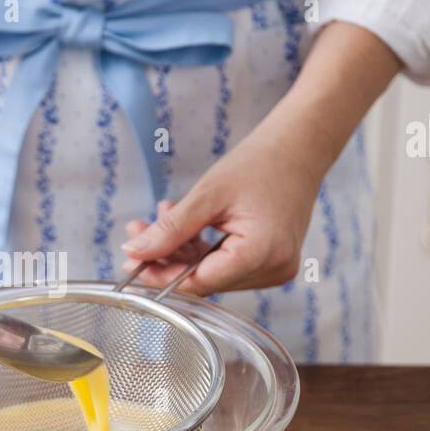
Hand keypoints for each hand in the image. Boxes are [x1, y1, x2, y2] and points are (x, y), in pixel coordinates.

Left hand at [119, 21, 401, 295]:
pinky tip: (185, 224)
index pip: (199, 282)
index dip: (161, 274)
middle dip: (167, 257)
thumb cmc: (260, 163)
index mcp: (260, 255)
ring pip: (212, 272)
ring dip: (182, 250)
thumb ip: (170, 229)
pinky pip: (226, 264)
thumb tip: (134, 253)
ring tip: (162, 215)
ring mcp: (275, 269)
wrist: (299, 148)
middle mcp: (273, 270)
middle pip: (204, 279)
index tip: (131, 261)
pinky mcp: (272, 262)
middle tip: (137, 231)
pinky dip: (202, 249)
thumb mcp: (207, 196)